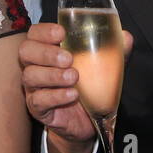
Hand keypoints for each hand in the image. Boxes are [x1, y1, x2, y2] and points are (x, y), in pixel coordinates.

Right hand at [20, 22, 132, 148]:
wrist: (87, 121)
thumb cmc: (90, 86)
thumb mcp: (103, 66)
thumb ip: (112, 51)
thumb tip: (126, 36)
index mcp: (48, 50)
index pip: (35, 33)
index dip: (44, 31)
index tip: (62, 32)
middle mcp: (36, 66)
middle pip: (26, 51)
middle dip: (46, 52)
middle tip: (68, 58)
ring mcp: (34, 88)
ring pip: (31, 76)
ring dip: (52, 75)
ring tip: (74, 77)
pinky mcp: (38, 109)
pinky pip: (38, 100)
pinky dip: (55, 96)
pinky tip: (72, 94)